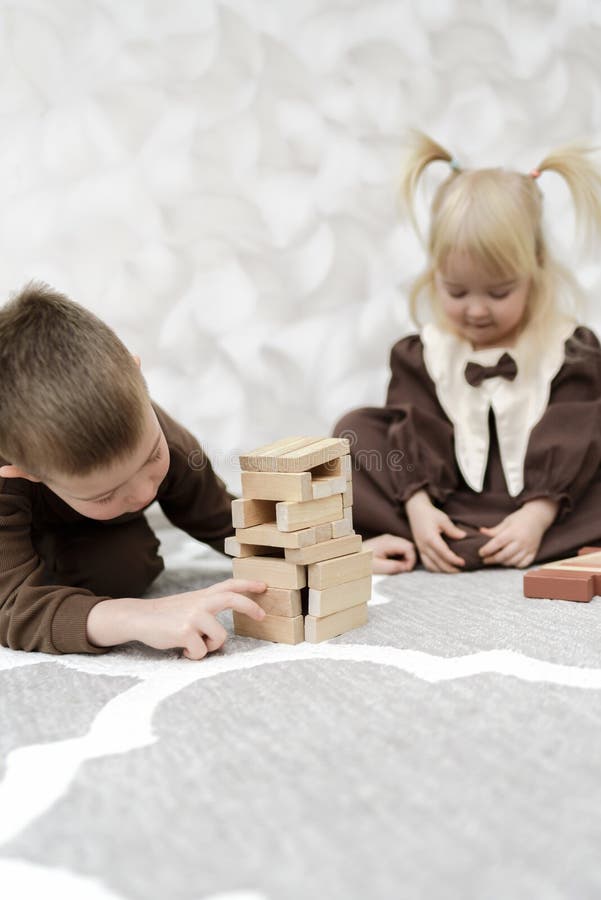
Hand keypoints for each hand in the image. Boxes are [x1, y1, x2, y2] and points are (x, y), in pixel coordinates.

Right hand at [86, 578, 266, 659]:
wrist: (138, 618)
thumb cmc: (165, 617)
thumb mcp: (188, 604)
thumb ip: (206, 608)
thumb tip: (222, 629)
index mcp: (202, 596)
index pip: (229, 585)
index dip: (248, 584)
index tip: (265, 586)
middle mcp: (200, 602)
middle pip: (233, 600)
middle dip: (251, 607)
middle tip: (262, 616)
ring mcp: (194, 616)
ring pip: (220, 638)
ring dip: (209, 647)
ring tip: (192, 644)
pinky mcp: (186, 631)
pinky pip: (201, 652)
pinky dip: (193, 655)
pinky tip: (181, 648)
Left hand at [363, 534, 416, 573]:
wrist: (354, 556)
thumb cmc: (364, 561)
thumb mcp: (378, 567)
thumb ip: (393, 567)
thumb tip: (406, 567)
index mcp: (388, 542)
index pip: (409, 547)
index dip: (412, 559)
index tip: (407, 570)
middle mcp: (390, 538)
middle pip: (409, 546)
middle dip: (410, 559)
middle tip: (404, 570)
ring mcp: (389, 540)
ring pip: (406, 547)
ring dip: (407, 558)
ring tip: (400, 567)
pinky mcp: (388, 543)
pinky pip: (401, 548)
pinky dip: (403, 556)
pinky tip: (397, 563)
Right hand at [405, 490, 465, 572]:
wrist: (416, 511)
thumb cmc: (430, 514)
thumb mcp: (443, 519)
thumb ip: (452, 529)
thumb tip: (463, 536)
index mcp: (430, 538)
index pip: (443, 553)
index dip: (453, 560)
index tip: (463, 562)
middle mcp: (424, 546)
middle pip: (438, 562)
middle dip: (450, 569)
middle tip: (462, 570)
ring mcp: (420, 549)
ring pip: (431, 566)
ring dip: (442, 571)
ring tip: (453, 571)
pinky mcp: (419, 550)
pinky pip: (426, 564)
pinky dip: (435, 569)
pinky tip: (443, 568)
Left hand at [478, 498, 558, 567]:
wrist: (538, 517)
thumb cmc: (520, 518)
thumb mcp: (506, 522)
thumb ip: (494, 530)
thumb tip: (481, 532)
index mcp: (513, 532)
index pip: (497, 543)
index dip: (487, 550)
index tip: (480, 553)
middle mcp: (521, 541)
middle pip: (504, 555)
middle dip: (492, 559)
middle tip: (485, 560)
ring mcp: (528, 548)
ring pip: (512, 561)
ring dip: (502, 563)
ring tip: (495, 559)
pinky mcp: (534, 553)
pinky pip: (523, 564)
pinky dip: (515, 565)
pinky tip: (509, 561)